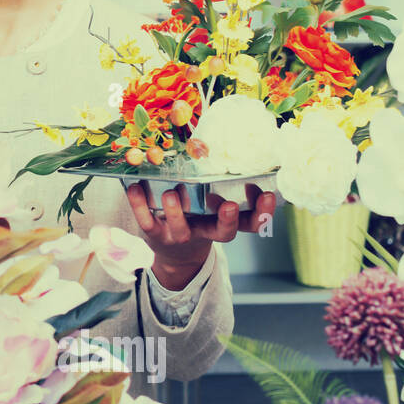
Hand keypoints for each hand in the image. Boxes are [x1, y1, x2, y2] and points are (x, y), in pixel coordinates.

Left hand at [125, 182, 276, 290]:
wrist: (173, 255)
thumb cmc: (199, 220)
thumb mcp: (214, 209)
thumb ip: (221, 187)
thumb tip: (222, 148)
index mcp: (223, 224)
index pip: (250, 223)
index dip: (262, 214)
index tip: (269, 196)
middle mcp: (205, 232)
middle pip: (223, 232)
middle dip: (228, 220)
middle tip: (230, 205)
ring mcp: (180, 235)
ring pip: (181, 229)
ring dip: (176, 212)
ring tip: (172, 194)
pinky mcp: (155, 234)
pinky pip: (147, 222)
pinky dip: (139, 205)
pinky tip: (135, 187)